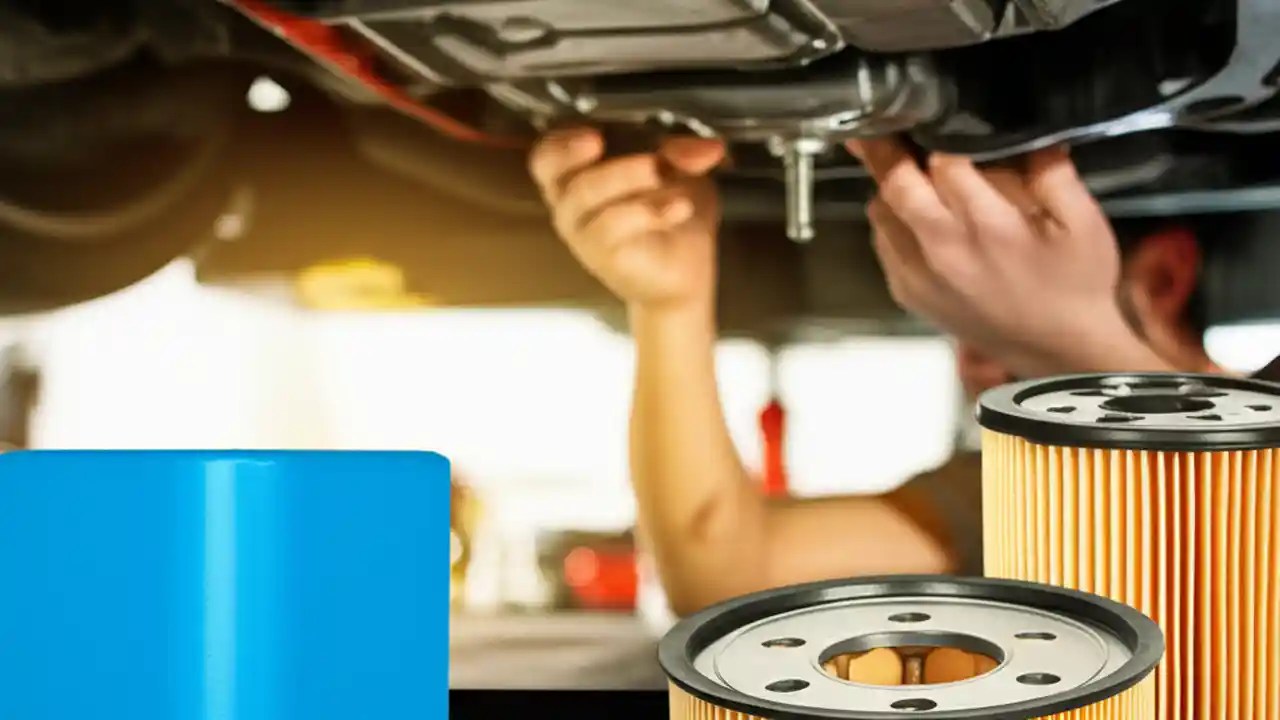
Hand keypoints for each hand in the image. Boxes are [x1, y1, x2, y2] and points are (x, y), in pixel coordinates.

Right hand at [529, 127, 726, 314]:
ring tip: (661, 172)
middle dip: (573, 151)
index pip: (547, 153)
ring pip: (584, 193)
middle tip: (599, 141)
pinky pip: (610, 226)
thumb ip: (685, 154)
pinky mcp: (601, 256)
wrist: (684, 276)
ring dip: (624, 175)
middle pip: (550, 169)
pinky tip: (679, 207)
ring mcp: (582, 232)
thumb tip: (707, 148)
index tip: (593, 131)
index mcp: (579, 175)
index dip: (561, 139)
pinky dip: (647, 211)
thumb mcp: (682, 172)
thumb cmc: (670, 217)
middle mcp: (570, 203)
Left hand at [848, 136, 1171, 376]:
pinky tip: (914, 215)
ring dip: (888, 187)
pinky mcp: (908, 294)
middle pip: (895, 184)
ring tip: (905, 171)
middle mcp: (945, 250)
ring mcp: (920, 276)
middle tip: (876, 125)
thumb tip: (1028, 132)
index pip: (943, 162)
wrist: (1060, 351)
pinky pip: (882, 244)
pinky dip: (890, 222)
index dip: (937, 136)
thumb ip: (1053, 172)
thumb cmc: (1076, 283)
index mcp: (989, 226)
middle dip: (883, 149)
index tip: (930, 117)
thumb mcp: (1083, 222)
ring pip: (880, 212)